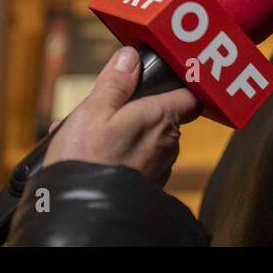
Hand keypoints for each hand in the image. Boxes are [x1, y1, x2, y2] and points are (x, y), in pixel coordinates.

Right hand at [42, 45, 202, 187]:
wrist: (81, 213)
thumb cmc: (88, 159)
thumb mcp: (94, 111)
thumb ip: (115, 83)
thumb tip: (131, 58)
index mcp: (162, 118)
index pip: (191, 96)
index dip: (181, 85)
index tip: (166, 79)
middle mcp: (168, 144)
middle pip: (161, 117)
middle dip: (136, 110)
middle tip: (104, 107)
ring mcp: (159, 168)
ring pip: (145, 140)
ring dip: (121, 133)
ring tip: (82, 133)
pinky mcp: (146, 187)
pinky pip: (135, 162)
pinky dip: (116, 154)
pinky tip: (86, 154)